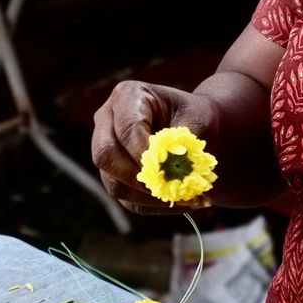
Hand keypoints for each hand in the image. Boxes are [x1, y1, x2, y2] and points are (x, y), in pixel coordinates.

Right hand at [91, 80, 219, 214]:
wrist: (195, 128)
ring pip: (113, 183)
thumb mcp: (197, 120)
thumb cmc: (195, 117)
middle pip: (105, 155)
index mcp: (127, 96)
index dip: (143, 151)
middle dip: (138, 177)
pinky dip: (155, 206)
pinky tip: (182, 203)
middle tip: (170, 188)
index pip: (126, 128)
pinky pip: (128, 200)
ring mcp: (106, 152)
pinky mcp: (114, 177)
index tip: (167, 168)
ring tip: (186, 199)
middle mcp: (107, 122)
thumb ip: (184, 142)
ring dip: (149, 197)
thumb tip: (172, 169)